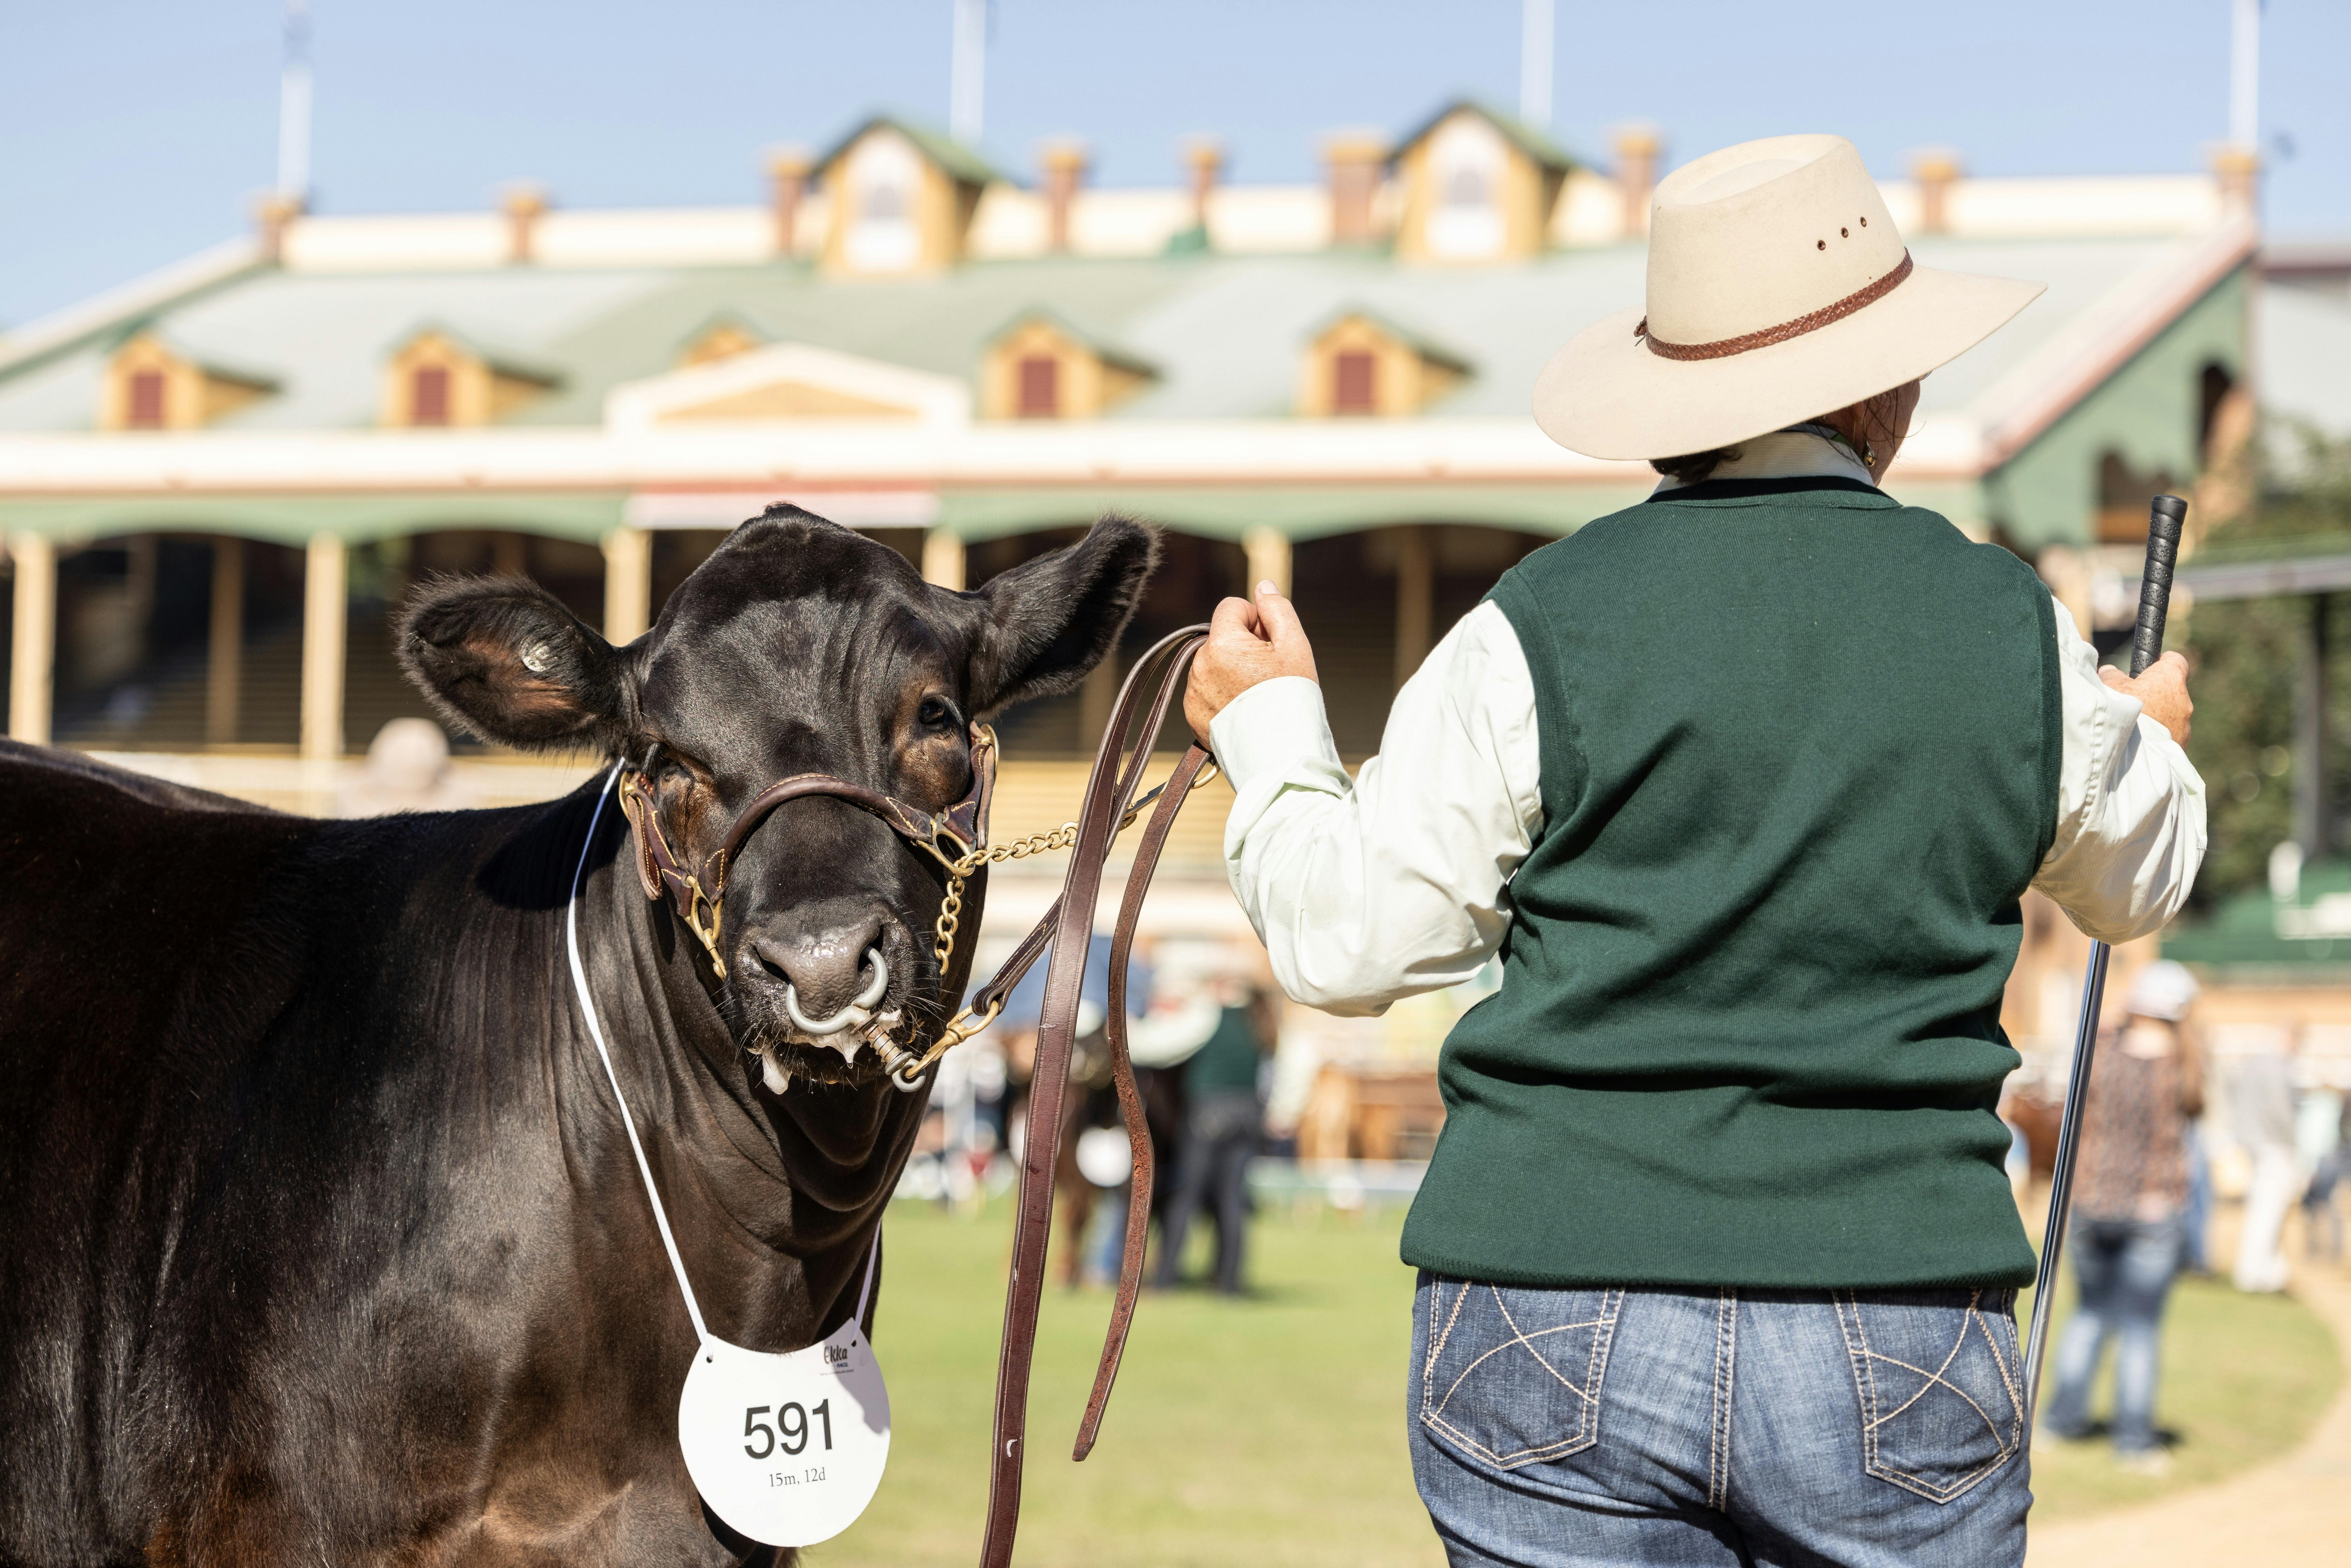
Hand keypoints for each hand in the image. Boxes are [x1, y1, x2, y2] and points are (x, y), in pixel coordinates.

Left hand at [1185, 581, 1318, 744]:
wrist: (1281, 753)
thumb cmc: (1292, 698)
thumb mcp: (1294, 645)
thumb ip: (1277, 609)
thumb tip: (1262, 586)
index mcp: (1223, 643)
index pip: (1231, 607)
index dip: (1254, 618)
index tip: (1269, 641)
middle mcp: (1200, 665)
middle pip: (1222, 636)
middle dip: (1243, 645)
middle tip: (1268, 672)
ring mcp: (1193, 692)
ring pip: (1214, 663)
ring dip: (1233, 669)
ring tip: (1257, 694)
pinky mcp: (1192, 715)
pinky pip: (1206, 690)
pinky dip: (1223, 693)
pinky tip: (1245, 708)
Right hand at [2101, 650, 2191, 746]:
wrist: (2134, 751)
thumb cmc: (2123, 712)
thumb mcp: (2110, 686)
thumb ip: (2112, 675)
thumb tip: (2110, 671)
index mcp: (2169, 678)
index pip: (2176, 661)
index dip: (2163, 662)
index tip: (2152, 666)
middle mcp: (2183, 699)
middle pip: (2171, 690)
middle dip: (2155, 694)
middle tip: (2133, 701)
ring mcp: (2185, 724)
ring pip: (2171, 714)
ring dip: (2157, 716)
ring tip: (2135, 726)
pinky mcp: (2181, 744)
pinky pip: (2170, 734)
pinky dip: (2158, 735)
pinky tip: (2141, 741)